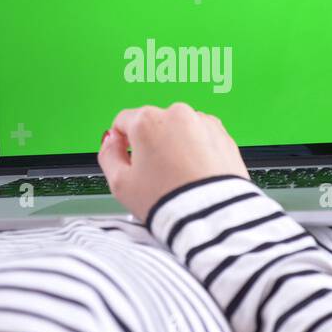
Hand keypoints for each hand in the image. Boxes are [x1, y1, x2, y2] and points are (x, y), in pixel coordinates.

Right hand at [97, 103, 249, 222]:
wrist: (212, 217)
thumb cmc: (170, 202)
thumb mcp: (120, 184)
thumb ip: (107, 155)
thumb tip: (110, 142)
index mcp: (147, 120)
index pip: (123, 120)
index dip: (120, 141)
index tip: (127, 157)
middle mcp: (176, 114)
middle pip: (153, 124)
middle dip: (151, 144)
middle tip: (154, 174)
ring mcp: (203, 123)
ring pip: (179, 130)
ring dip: (175, 145)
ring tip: (178, 177)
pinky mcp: (223, 135)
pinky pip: (202, 137)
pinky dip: (197, 150)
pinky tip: (195, 174)